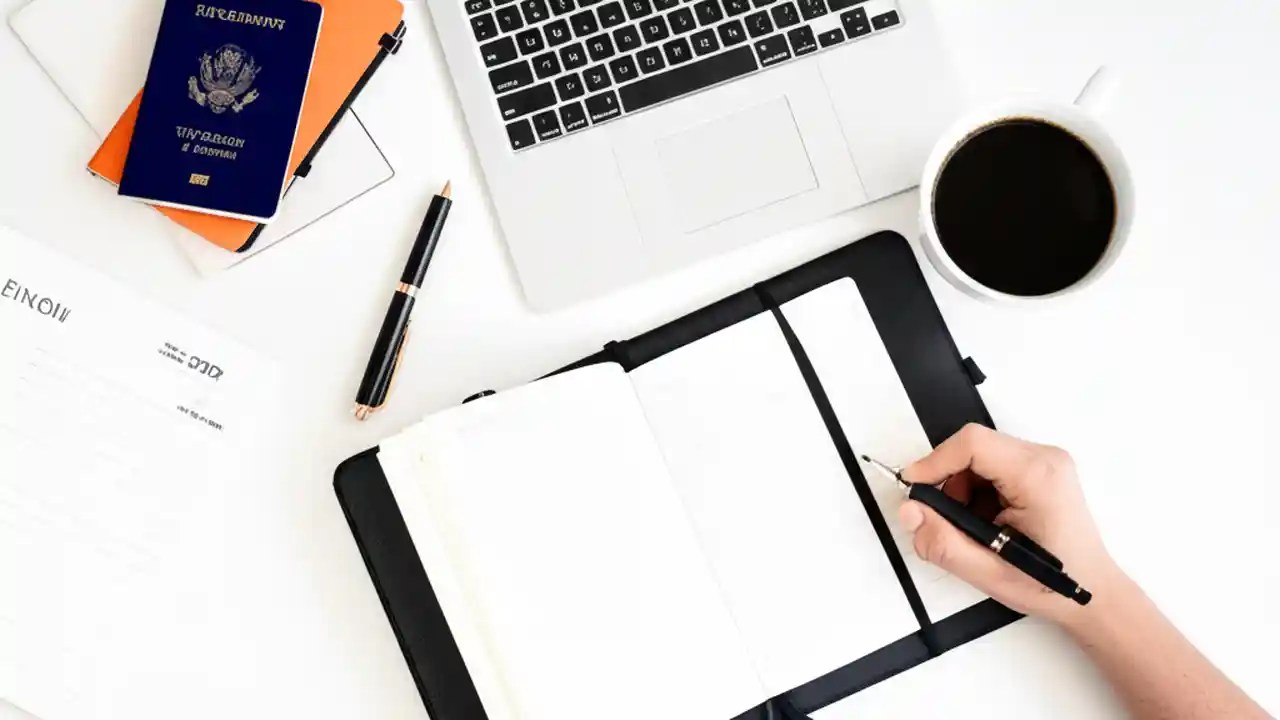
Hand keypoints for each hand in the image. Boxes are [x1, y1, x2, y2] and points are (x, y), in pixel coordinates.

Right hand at [898, 424, 1121, 625]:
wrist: (1092, 594)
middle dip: (949, 482)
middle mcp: (1045, 460)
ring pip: (979, 457)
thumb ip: (943, 542)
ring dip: (962, 489)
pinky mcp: (1039, 470)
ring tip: (974, 528)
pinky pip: (991, 466)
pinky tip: (988, 522)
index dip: (934, 462)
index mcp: (1038, 477)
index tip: (914, 487)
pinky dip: (976, 491)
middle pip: (973, 447)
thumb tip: (911, 512)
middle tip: (947, 520)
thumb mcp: (989, 572)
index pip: (972, 443)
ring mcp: (1045, 463)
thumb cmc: (1054, 584)